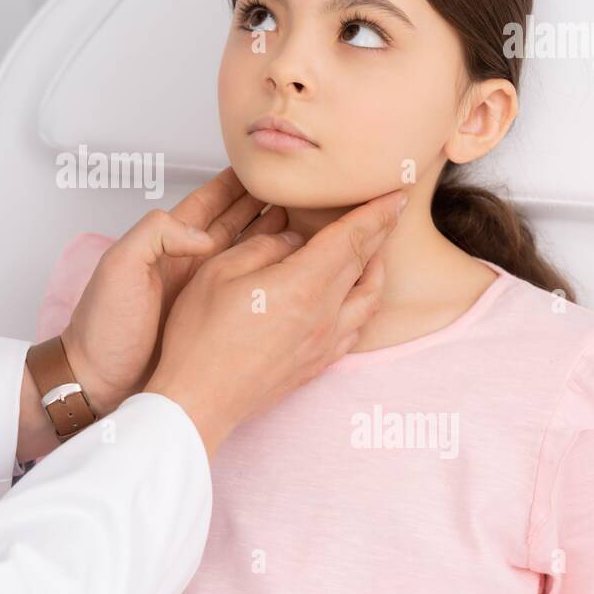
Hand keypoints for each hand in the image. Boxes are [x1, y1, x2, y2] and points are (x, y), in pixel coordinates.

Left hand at [60, 168, 289, 413]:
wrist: (99, 381)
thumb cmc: (103, 325)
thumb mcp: (119, 265)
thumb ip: (156, 234)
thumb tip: (206, 237)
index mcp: (167, 241)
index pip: (211, 200)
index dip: (238, 180)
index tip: (269, 164)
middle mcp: (191, 261)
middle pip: (238, 221)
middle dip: (269, 201)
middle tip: (305, 187)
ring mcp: (206, 290)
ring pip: (250, 252)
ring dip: (279, 234)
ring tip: (314, 218)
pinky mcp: (216, 319)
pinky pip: (249, 288)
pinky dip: (273, 274)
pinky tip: (298, 268)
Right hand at [146, 189, 406, 458]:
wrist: (198, 400)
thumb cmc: (200, 338)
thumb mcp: (220, 271)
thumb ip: (264, 247)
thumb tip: (291, 239)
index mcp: (302, 285)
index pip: (352, 238)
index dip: (376, 212)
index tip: (394, 193)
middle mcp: (324, 314)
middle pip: (365, 263)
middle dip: (380, 231)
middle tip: (390, 210)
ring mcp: (324, 343)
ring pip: (369, 299)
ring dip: (376, 268)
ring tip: (374, 251)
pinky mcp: (317, 364)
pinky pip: (356, 327)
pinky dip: (363, 302)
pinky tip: (353, 297)